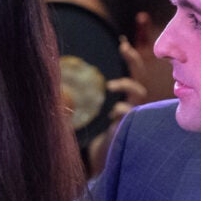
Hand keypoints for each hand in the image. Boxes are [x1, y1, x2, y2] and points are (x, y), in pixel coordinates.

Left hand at [86, 38, 149, 176]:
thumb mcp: (94, 109)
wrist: (102, 158)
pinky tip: (112, 114)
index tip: (122, 43)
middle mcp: (135, 104)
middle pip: (141, 77)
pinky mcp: (129, 128)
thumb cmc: (98, 130)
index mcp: (128, 97)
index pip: (135, 72)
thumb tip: (60, 75)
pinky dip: (121, 109)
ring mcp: (134, 115)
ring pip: (140, 93)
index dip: (131, 57)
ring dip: (126, 85)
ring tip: (110, 86)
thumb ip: (87, 95)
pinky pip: (130, 113)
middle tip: (124, 47)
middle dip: (134, 61)